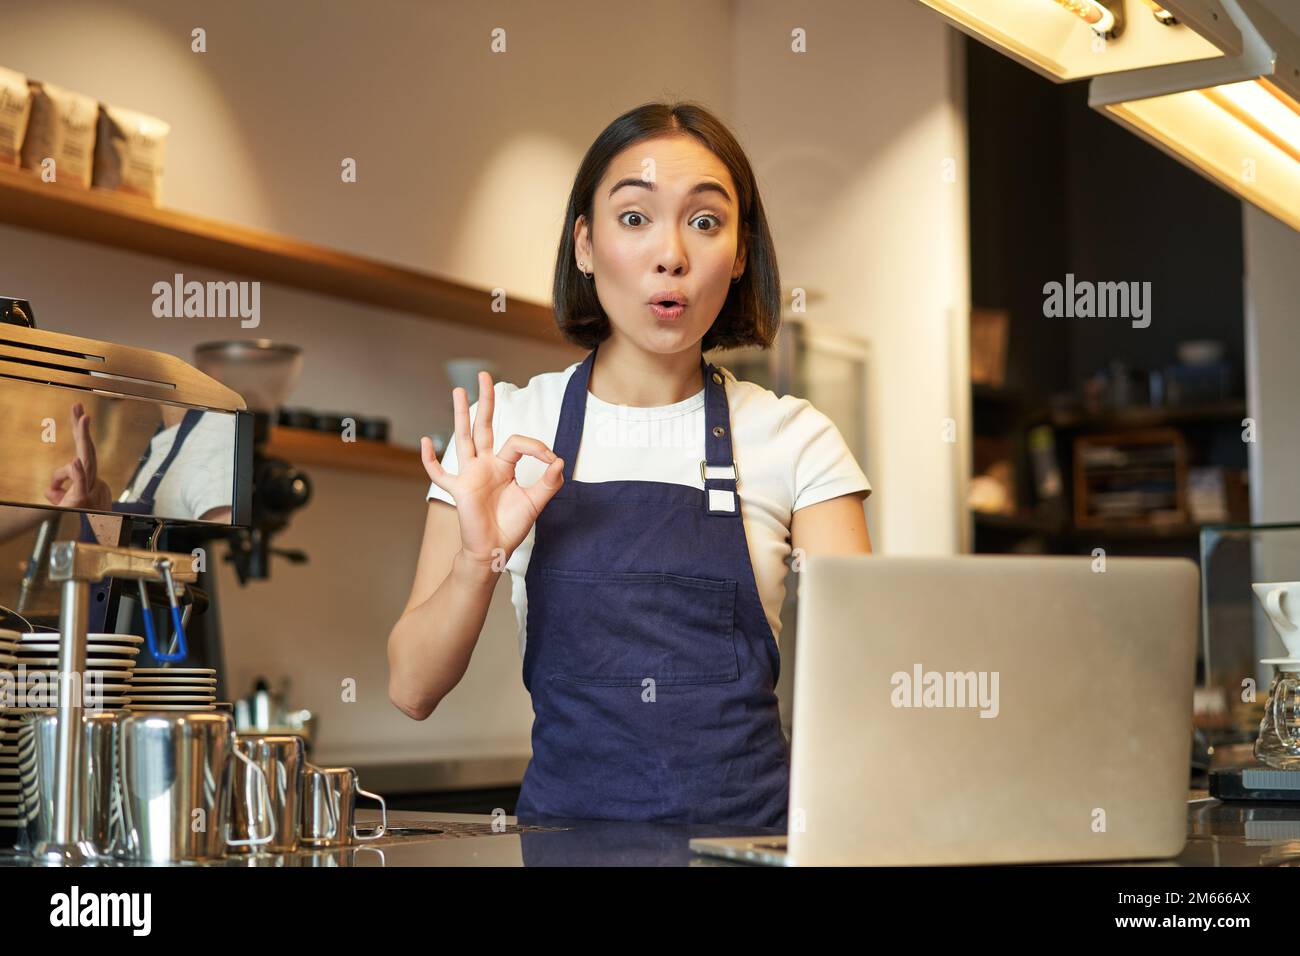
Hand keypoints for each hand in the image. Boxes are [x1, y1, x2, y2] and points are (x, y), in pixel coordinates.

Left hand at [44, 402, 112, 510]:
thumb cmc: (80, 517)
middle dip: (81, 426)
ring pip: (86, 459)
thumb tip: (51, 488)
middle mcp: (92, 478)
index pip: (82, 448)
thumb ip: (58, 491)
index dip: (79, 430)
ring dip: (84, 438)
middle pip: (86, 447)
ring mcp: (90, 487)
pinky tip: (74, 462)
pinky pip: (80, 483)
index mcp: (87, 475)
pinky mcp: (82, 498)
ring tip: (83, 420)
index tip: (77, 411)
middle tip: (78, 406)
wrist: (96, 535)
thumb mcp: (63, 502)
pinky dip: (77, 474)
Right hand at [422, 371, 563, 568]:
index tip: (551, 459)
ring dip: (459, 414)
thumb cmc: (512, 525)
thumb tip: (559, 460)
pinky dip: (430, 459)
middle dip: (485, 401)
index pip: (518, 442)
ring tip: (456, 391)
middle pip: (483, 426)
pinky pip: (439, 473)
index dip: (536, 445)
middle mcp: (485, 465)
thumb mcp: (537, 502)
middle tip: (483, 376)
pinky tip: (427, 441)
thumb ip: (549, 482)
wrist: (495, 550)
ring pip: (463, 438)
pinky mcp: (458, 490)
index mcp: (504, 465)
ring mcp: (469, 475)